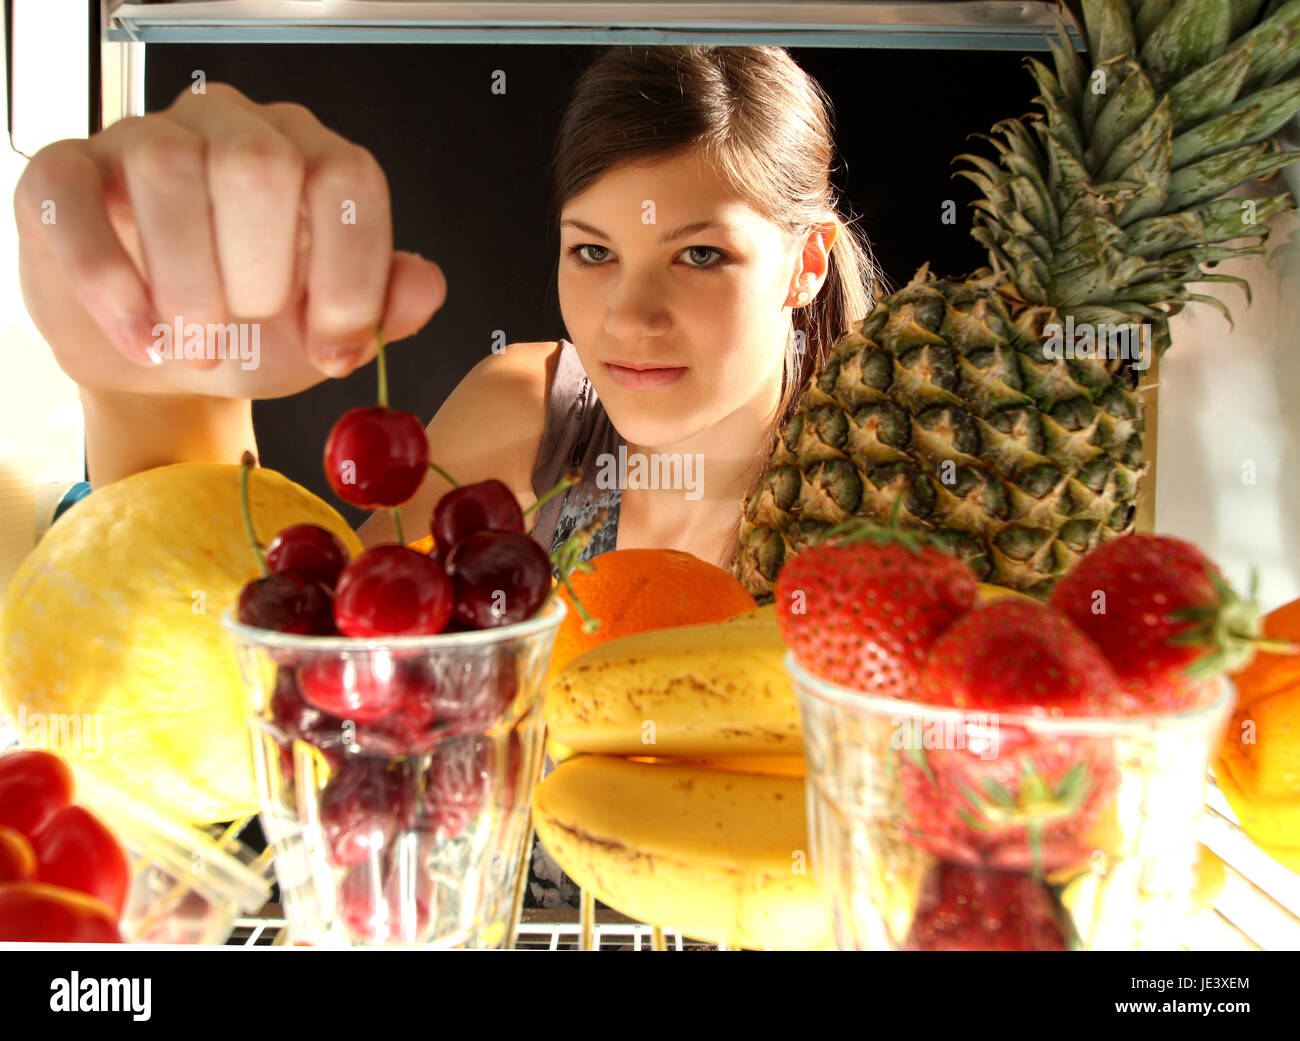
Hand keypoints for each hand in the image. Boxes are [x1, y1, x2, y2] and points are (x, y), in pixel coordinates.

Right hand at [14, 81, 445, 399]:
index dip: (350, 275)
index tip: (334, 347)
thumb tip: (425, 287)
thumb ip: (383, 309)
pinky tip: (143, 336)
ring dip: (188, 287)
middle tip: (248, 329)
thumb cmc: (244, 329)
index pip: (349, 178)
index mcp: (307, 157)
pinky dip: (112, 283)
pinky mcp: (66, 174)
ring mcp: (144, 141)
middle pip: (262, 165)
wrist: (156, 353)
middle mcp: (232, 129)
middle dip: (262, 275)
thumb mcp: (321, 332)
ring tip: (193, 343)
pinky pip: (78, 202)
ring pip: (171, 171)